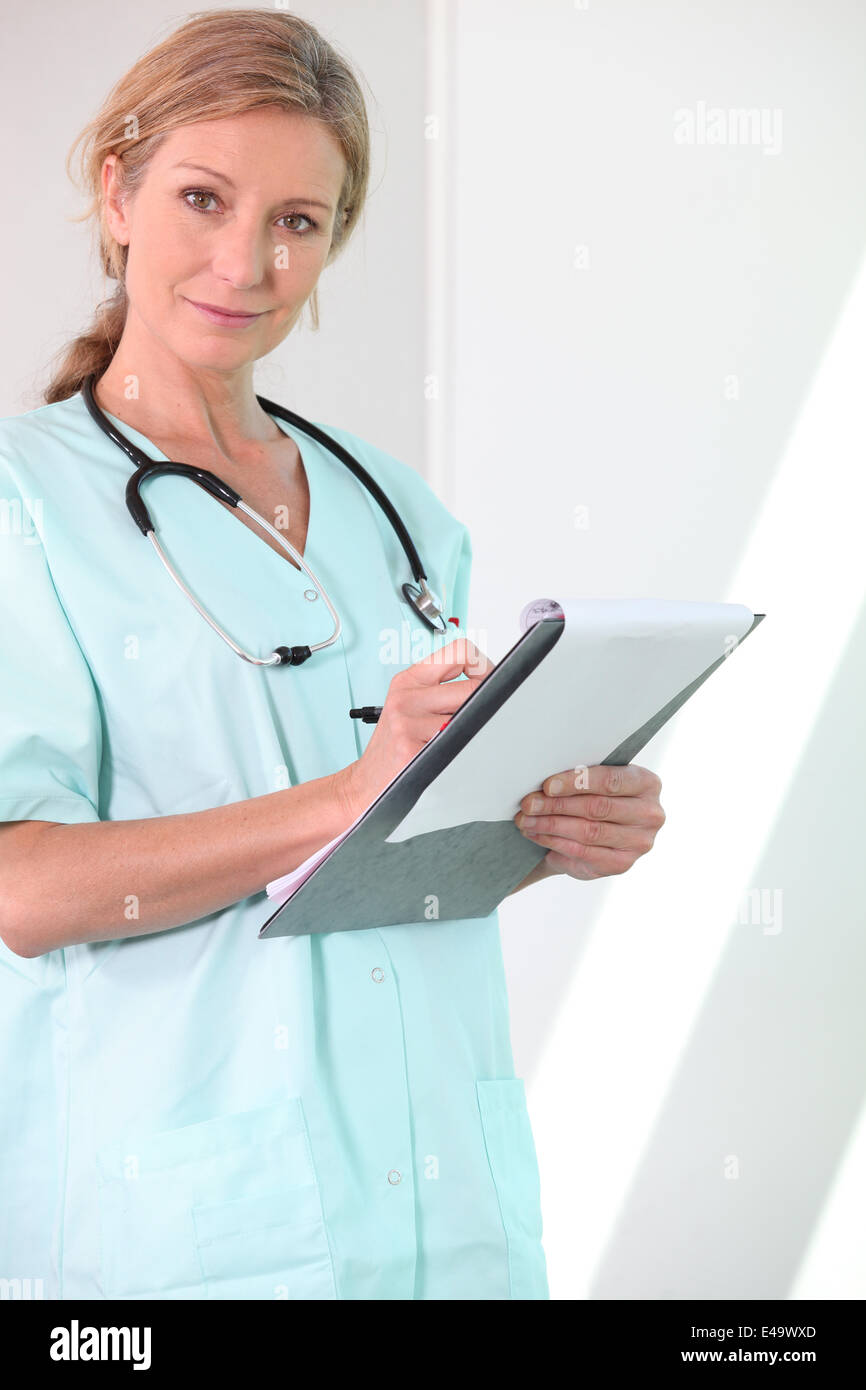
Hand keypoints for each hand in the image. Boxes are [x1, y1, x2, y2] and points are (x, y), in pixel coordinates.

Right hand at [340, 637, 494, 815]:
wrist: (368, 782)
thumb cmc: (397, 745)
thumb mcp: (411, 707)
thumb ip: (444, 690)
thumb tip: (493, 684)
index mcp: (409, 680)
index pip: (461, 651)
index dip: (483, 666)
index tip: (485, 684)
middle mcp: (405, 696)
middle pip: (472, 687)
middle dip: (483, 707)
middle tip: (477, 722)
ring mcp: (406, 721)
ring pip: (468, 718)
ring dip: (469, 734)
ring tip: (449, 744)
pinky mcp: (409, 747)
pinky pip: (456, 744)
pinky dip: (458, 753)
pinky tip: (440, 759)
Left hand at [513, 764, 664, 880]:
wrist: (597, 835)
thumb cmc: (595, 798)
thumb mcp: (595, 783)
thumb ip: (581, 778)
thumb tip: (545, 783)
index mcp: (647, 783)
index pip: (610, 780)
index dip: (577, 782)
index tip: (548, 786)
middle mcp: (650, 814)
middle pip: (597, 807)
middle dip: (556, 805)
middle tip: (528, 803)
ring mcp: (639, 842)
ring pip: (588, 832)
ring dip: (550, 825)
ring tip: (526, 819)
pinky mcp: (622, 864)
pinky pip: (582, 852)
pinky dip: (554, 842)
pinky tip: (536, 834)